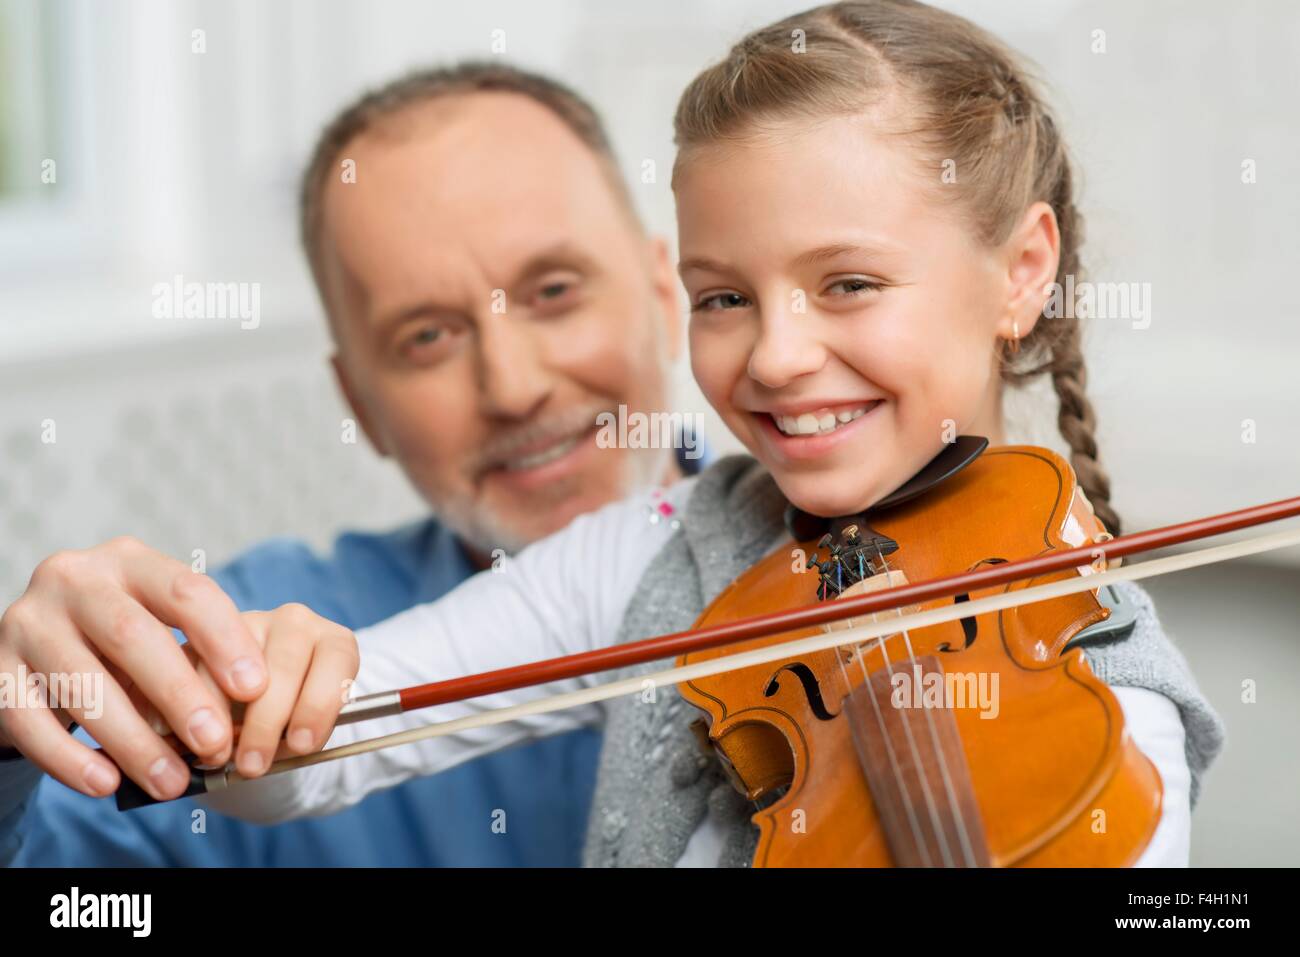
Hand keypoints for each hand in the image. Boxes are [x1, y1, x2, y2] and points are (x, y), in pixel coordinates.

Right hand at [0, 537, 352, 800]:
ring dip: (133, 741)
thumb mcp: (160, 627)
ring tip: (172, 783)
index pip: (186, 591)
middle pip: (134, 636)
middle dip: (180, 695)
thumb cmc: (123, 642)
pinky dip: (70, 758)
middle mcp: (75, 580)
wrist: (39, 646)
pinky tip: (107, 784)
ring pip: (83, 684)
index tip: (256, 688)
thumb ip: (197, 654)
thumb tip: (251, 707)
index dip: (224, 639)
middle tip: (215, 745)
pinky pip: (30, 720)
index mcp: (130, 561)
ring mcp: (28, 622)